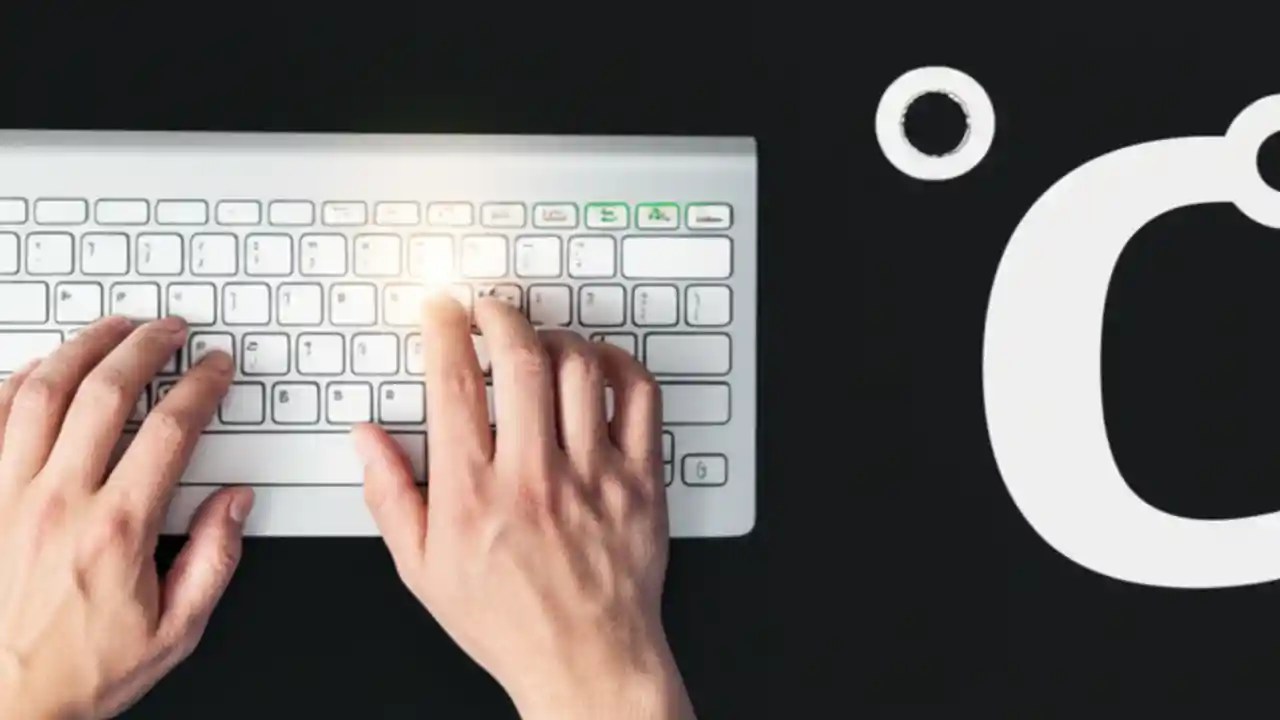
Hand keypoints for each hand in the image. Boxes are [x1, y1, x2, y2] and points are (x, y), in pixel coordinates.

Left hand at [0, 316, 253, 719]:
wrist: (2, 704)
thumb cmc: (80, 672)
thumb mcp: (175, 631)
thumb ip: (214, 560)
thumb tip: (235, 503)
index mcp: (116, 529)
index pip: (170, 429)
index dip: (201, 386)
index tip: (215, 369)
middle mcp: (58, 501)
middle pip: (105, 392)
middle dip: (146, 347)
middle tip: (169, 330)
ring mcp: (6, 495)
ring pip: (41, 392)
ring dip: (82, 348)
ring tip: (111, 329)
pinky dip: (14, 383)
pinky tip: (39, 368)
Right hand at [354, 296, 694, 719]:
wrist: (585, 661)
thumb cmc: (507, 621)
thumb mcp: (423, 569)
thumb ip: (390, 495)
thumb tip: (367, 437)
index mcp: (472, 495)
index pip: (451, 384)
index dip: (443, 329)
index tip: (441, 309)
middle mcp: (533, 477)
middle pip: (519, 359)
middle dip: (498, 315)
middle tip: (488, 309)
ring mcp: (592, 476)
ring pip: (578, 369)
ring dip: (552, 337)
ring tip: (537, 341)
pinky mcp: (639, 480)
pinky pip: (639, 397)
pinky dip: (618, 364)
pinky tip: (597, 363)